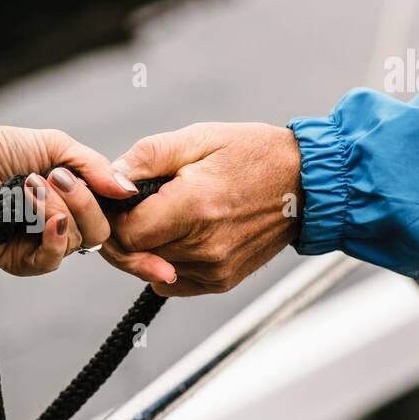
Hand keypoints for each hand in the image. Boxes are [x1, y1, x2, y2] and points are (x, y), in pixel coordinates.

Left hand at [0, 122, 136, 275]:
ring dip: (57, 210)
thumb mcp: (58, 147)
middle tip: (54, 177)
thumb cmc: (2, 148)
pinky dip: (52, 239)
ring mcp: (38, 244)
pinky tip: (48, 220)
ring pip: (74, 242)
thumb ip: (94, 167)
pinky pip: (47, 262)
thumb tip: (129, 191)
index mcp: (74, 202)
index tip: (113, 191)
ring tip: (30, 184)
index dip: (122, 213)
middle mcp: (60, 226)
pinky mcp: (14, 259)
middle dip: (81, 202)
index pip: (110, 217)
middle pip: (98, 232)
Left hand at [102, 122, 302, 295]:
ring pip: (150, 268)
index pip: (126, 233)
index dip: (114, 216)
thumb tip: (112, 180)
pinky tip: (184, 233)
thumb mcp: (199, 138)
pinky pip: (171, 281)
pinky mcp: (221, 282)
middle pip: (135, 253)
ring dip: (149, 245)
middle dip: (128, 229)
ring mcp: (214, 269)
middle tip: (143, 203)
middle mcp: (204, 246)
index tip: (122, 198)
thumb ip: (148, 157)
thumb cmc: (252, 154)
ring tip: (172, 213)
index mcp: (194, 206)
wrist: (306, 183)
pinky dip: (166, 262)